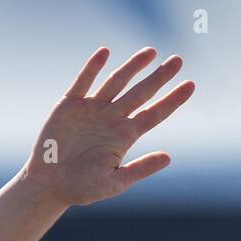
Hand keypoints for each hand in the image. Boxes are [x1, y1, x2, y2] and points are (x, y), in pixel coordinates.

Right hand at [22, 47, 194, 206]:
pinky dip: (93, 67)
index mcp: (125, 136)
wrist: (49, 185)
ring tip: (151, 52)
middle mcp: (112, 118)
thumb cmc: (82, 188)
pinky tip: (105, 52)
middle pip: (141, 93)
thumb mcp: (114, 183)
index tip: (191, 85)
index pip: (154, 113)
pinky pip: (83, 81)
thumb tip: (168, 158)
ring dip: (133, 66)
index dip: (173, 99)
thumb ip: (140, 169)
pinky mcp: (70, 105)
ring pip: (117, 82)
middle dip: (159, 77)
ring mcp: (92, 109)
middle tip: (178, 61)